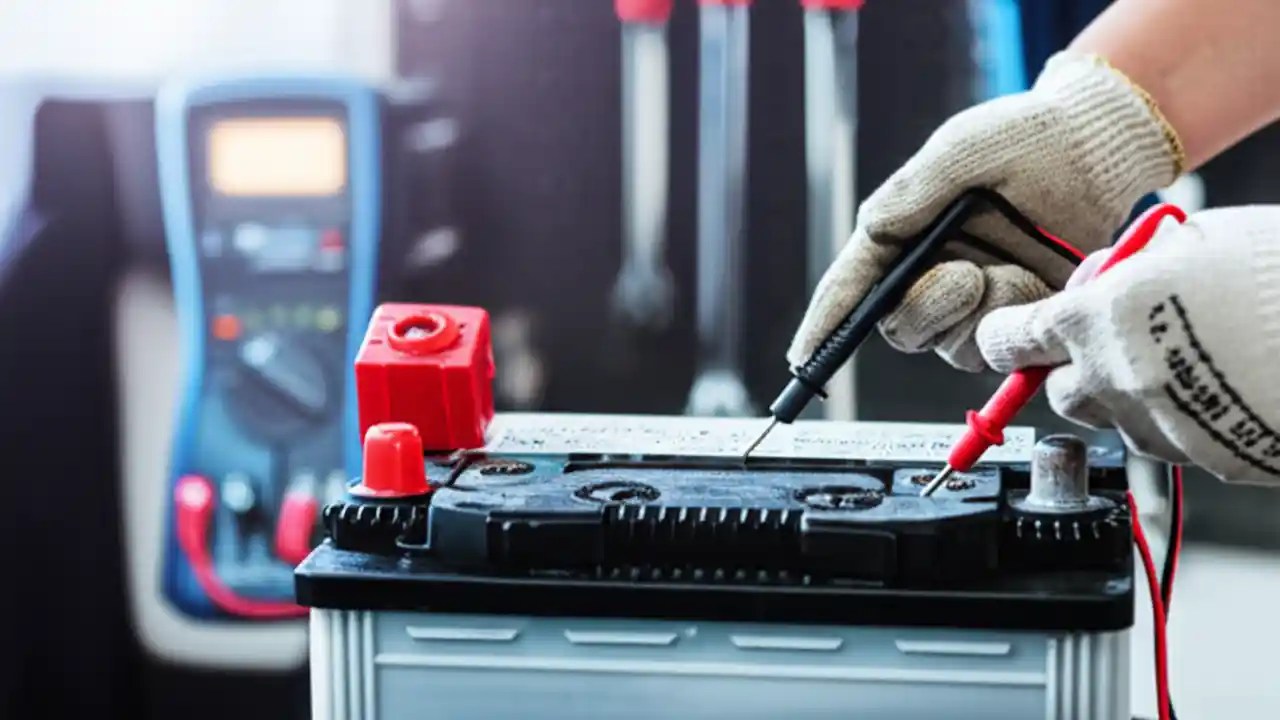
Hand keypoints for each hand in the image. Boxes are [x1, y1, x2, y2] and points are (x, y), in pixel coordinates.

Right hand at [788, 51, 1181, 371]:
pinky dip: (1018, 317)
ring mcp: (978, 302)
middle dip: (927, 309)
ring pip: (952, 343)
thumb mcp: (961, 151)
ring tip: (1017, 266)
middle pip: (901, 327)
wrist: (1100, 150)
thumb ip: (912, 192)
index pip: (853, 288)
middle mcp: (932, 275)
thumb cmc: (1027, 139)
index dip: (824, 326)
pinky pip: (1002, 346)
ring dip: (982, 311)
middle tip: (965, 276)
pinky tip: (1039, 279)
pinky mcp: (1020, 318)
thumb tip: (872, 231)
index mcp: (904, 237)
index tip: (802, 360)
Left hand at [975, 206, 1279, 484]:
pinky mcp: (1205, 460)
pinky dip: (1182, 421)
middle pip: (1056, 392)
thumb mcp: (1192, 240)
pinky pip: (1171, 442)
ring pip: (1114, 421)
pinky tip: (1224, 388)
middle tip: (1122, 341)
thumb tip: (1106, 280)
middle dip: (1077, 370)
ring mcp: (1158, 427)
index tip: (1010, 339)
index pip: (1005, 341)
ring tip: (1188, 359)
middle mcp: (1112, 380)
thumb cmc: (1279, 271)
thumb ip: (1131, 267)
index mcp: (1094, 319)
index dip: (1005, 339)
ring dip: (1130, 397)